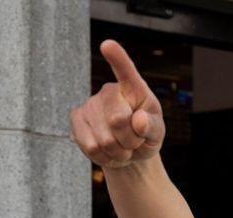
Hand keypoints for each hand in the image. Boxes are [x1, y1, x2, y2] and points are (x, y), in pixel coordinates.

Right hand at [69, 40, 165, 168]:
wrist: (129, 153)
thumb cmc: (145, 136)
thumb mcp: (157, 132)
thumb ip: (152, 126)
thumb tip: (139, 120)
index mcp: (133, 89)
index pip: (126, 72)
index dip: (117, 59)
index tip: (108, 45)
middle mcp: (109, 92)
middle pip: (118, 120)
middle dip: (131, 140)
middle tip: (135, 142)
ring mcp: (89, 105)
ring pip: (105, 139)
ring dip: (119, 152)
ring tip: (123, 147)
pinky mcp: (76, 120)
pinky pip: (92, 147)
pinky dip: (105, 157)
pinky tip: (109, 152)